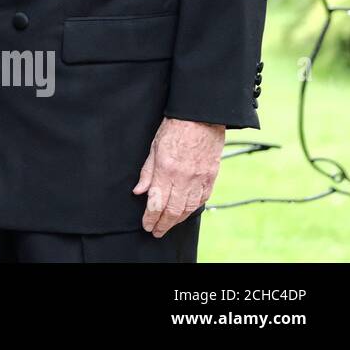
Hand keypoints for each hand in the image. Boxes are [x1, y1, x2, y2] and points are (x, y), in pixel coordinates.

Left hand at [132, 116, 224, 236]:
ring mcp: (199, 179)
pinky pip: (202, 200)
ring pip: (188, 209)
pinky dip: (193, 209)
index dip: (150, 218)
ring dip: (177, 220)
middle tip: (156, 231)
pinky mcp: (211, 177)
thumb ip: (147, 171)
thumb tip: (139, 191)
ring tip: (168, 225)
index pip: (156, 202)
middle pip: (172, 210)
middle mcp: (183, 178)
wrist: (202, 118)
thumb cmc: (175, 128)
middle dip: (163, 224)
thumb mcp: (154, 146)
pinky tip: (186, 213)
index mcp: (166, 170)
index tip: (146, 225)